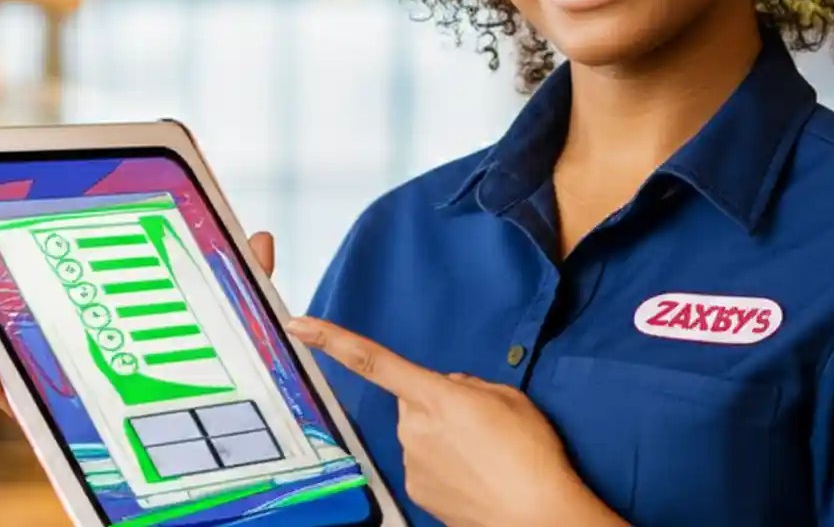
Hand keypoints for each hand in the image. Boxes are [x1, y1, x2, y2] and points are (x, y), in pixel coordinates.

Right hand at [0, 230, 277, 419]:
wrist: (220, 462)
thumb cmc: (220, 392)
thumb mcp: (234, 336)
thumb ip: (243, 293)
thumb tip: (262, 239)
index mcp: (117, 342)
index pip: (73, 306)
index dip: (39, 279)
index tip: (9, 240)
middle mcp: (89, 371)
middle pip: (30, 331)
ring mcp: (78, 404)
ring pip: (17, 369)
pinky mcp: (76, 439)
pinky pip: (30, 416)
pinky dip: (5, 393)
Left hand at [286, 317, 626, 526]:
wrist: (536, 514)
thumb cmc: (529, 451)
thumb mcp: (508, 397)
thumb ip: (468, 386)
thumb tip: (448, 390)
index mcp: (433, 396)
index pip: (374, 361)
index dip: (332, 340)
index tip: (297, 325)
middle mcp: (412, 427)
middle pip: (413, 403)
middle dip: (437, 406)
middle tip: (480, 424)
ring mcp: (411, 462)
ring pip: (419, 435)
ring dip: (443, 438)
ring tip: (484, 455)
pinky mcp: (415, 491)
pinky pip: (424, 465)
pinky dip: (445, 467)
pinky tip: (474, 476)